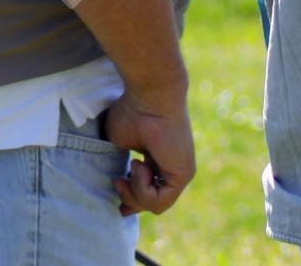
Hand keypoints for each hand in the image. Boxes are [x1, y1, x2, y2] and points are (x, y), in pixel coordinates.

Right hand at [104, 89, 194, 215]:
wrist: (150, 94)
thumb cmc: (133, 110)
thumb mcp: (120, 142)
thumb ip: (119, 164)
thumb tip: (117, 184)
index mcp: (158, 158)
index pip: (150, 191)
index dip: (131, 199)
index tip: (117, 191)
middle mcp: (172, 166)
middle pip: (152, 203)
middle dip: (130, 200)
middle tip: (118, 180)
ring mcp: (180, 172)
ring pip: (154, 205)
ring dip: (134, 191)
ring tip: (133, 164)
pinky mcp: (184, 175)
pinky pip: (159, 201)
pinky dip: (142, 189)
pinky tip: (140, 165)